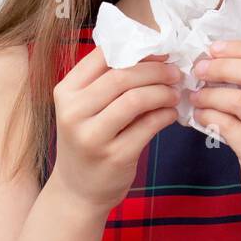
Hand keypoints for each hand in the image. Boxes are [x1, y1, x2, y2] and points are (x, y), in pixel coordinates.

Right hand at [49, 48, 181, 212]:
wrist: (77, 192)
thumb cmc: (87, 140)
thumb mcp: (84, 108)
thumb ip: (107, 82)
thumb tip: (154, 55)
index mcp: (66, 92)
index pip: (103, 57)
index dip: (137, 49)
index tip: (160, 51)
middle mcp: (73, 112)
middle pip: (122, 76)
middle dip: (155, 70)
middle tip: (175, 72)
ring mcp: (92, 137)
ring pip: (136, 99)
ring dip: (163, 92)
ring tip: (175, 93)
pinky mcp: (115, 157)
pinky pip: (148, 126)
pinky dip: (165, 114)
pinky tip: (171, 113)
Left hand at [189, 40, 240, 213]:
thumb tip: (219, 54)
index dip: (239, 47)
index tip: (214, 48)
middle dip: (221, 66)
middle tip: (199, 69)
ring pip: (238, 100)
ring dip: (209, 93)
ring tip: (196, 94)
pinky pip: (227, 126)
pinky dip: (208, 115)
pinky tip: (200, 114)